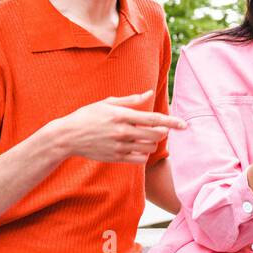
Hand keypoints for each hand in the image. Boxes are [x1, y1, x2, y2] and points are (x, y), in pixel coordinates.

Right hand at [52, 90, 186, 163]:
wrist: (67, 137)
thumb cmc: (88, 116)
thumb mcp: (107, 103)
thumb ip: (131, 100)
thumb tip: (149, 93)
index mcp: (122, 115)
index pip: (153, 119)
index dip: (172, 122)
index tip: (184, 124)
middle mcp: (122, 131)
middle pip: (155, 135)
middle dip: (162, 132)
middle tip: (159, 129)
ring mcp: (120, 146)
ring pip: (149, 147)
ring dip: (152, 142)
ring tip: (144, 137)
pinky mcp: (116, 158)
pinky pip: (140, 159)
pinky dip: (144, 153)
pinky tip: (138, 147)